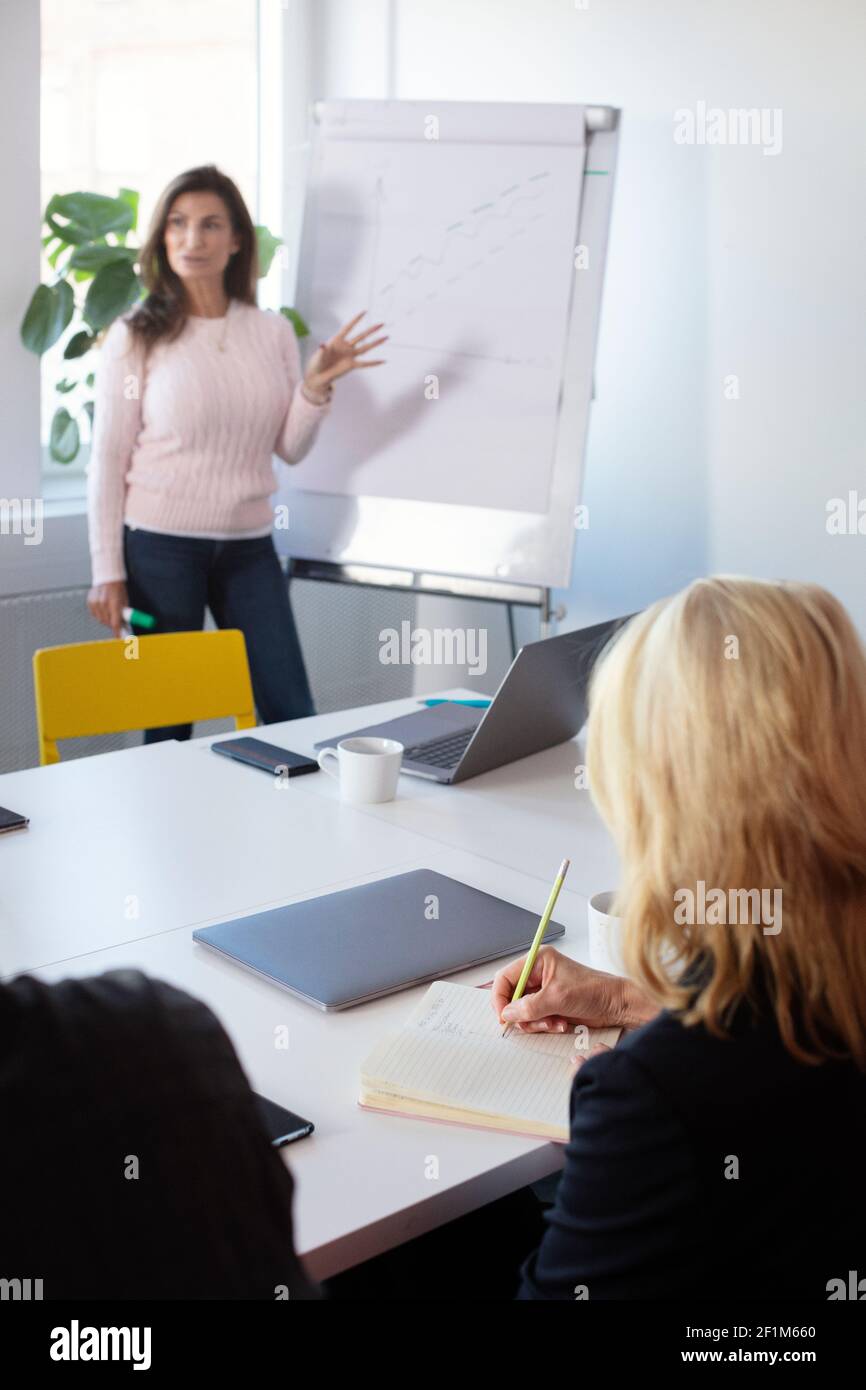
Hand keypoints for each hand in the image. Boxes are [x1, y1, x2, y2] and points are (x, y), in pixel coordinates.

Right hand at [87, 580, 127, 636]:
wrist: (108, 578)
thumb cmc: (119, 590)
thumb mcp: (125, 601)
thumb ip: (124, 614)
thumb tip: (125, 626)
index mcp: (114, 602)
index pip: (115, 622)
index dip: (117, 631)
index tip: (119, 637)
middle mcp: (103, 603)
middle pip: (107, 622)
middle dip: (112, 624)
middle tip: (116, 624)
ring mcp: (95, 602)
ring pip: (100, 619)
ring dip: (106, 620)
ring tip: (110, 613)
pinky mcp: (90, 602)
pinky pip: (94, 614)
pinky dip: (99, 614)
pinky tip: (104, 609)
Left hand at [303, 311, 387, 395]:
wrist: (318, 376)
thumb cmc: (316, 363)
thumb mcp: (318, 356)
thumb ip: (322, 350)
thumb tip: (322, 345)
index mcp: (337, 340)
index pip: (348, 327)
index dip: (356, 320)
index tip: (365, 312)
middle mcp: (346, 346)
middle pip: (361, 336)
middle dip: (371, 330)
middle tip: (382, 323)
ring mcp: (350, 355)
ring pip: (366, 348)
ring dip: (376, 343)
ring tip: (386, 337)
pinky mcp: (352, 365)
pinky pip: (365, 364)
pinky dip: (374, 363)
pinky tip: (383, 361)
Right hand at [491, 946, 654, 1033]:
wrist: (615, 1005)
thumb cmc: (593, 991)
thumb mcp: (557, 998)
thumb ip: (529, 1007)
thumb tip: (508, 1013)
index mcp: (538, 961)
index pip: (506, 977)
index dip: (500, 997)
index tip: (503, 1015)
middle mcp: (539, 974)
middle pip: (512, 996)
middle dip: (522, 1013)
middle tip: (532, 1021)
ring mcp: (544, 991)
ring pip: (523, 1011)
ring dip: (535, 1022)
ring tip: (553, 1022)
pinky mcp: (550, 1005)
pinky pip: (535, 1019)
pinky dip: (544, 1025)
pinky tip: (560, 1023)